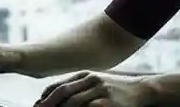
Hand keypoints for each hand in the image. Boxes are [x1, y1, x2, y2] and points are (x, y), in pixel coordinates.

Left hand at [36, 71, 152, 106]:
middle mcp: (91, 80)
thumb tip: (55, 97)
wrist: (142, 89)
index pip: (59, 85)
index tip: (37, 105)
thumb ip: (79, 88)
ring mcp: (100, 91)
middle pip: (63, 92)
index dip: (46, 96)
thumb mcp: (96, 83)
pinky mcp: (109, 103)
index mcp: (85, 75)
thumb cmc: (116, 89)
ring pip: (74, 103)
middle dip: (48, 104)